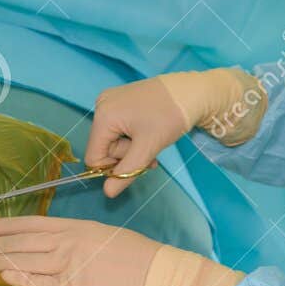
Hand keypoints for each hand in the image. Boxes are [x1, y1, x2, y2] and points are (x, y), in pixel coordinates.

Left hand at [0, 216, 161, 285]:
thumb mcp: (103, 234)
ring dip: (2, 261)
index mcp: (77, 226)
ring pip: (28, 261)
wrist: (157, 273)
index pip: (34, 223)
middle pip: (25, 242)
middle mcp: (69, 242)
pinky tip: (5, 278)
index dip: (9, 225)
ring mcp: (70, 264)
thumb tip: (56, 243)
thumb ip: (77, 237)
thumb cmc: (135, 253)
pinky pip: (42, 284)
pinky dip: (21, 280)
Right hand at [85, 78, 190, 197]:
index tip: (137, 164)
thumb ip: (126, 172)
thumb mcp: (148, 148)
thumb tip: (107, 193)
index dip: (113, 168)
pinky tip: (147, 134)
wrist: (190, 91)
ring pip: (111, 140)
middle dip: (126, 156)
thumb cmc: (170, 117)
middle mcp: (101, 105)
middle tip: (149, 156)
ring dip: (131, 149)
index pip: (94, 157)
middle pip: (103, 148)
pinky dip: (131, 137)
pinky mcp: (119, 100)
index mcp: (104, 116)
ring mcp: (110, 101)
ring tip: (152, 144)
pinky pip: (117, 128)